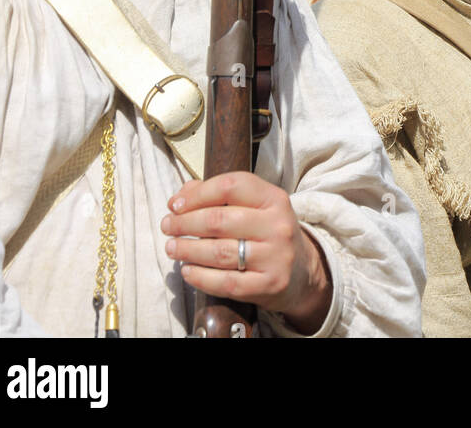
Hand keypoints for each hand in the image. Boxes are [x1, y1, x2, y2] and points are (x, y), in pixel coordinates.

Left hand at [162, 171, 331, 334]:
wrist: (302, 272)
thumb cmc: (269, 233)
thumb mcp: (256, 207)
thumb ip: (220, 196)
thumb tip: (181, 196)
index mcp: (274, 198)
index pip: (231, 185)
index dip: (198, 193)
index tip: (176, 204)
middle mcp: (277, 225)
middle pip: (219, 220)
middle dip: (185, 223)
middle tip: (167, 226)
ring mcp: (275, 257)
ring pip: (219, 252)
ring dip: (187, 250)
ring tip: (171, 248)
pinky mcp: (268, 285)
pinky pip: (225, 282)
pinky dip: (200, 277)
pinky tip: (187, 271)